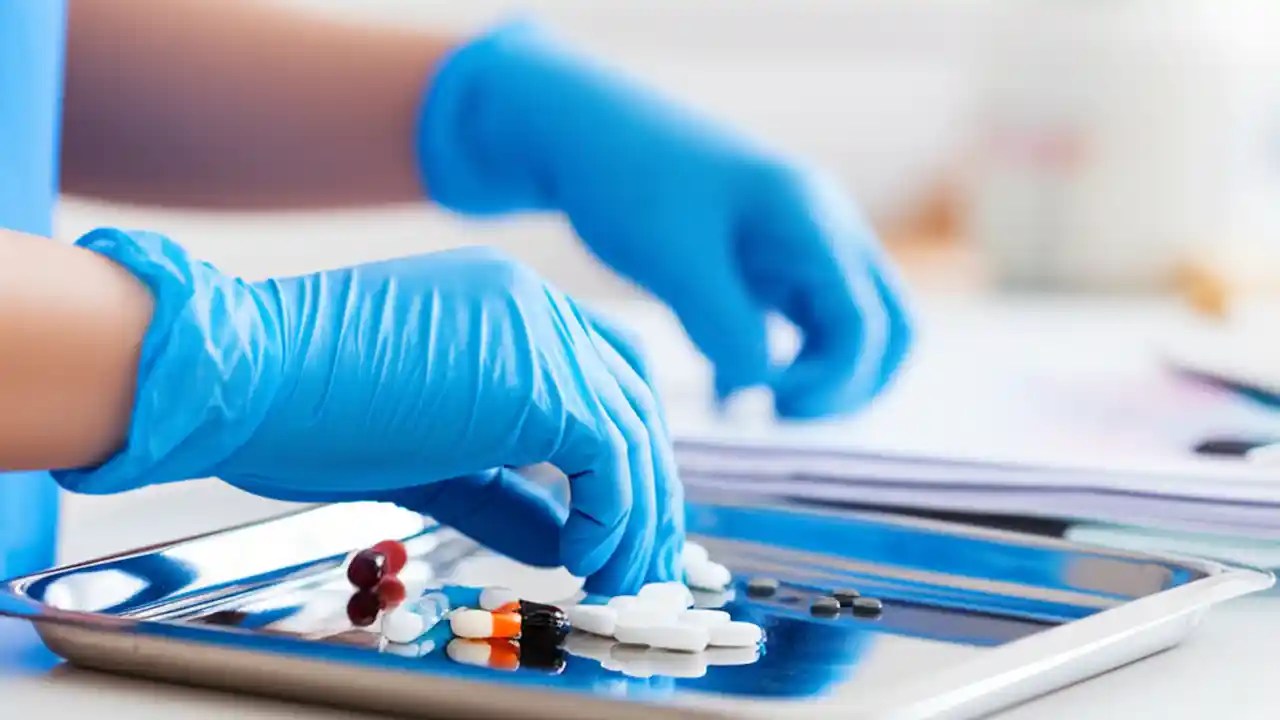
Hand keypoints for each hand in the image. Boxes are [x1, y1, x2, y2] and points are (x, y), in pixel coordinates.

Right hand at [55, 230, 681, 593]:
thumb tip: (562, 537)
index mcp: (506, 305)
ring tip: (620, 577)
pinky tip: (585, 558)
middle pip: (630, 396)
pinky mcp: (534, 381)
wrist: (241, 371)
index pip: (600, 370)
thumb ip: (504, 486)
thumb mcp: (427, 451)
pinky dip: (613, 514)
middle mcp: (533, 305)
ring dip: (638, 513)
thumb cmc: (303, 407)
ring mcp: (537, 335)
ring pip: (631, 428)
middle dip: (646, 485)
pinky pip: (609, 454)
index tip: (620, 513)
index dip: (621, 445)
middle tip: (641, 558)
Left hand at [420, 20, 913, 417]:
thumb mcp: (672, 261)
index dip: (831, 382)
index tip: (765, 401)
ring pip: (846, 330)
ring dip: (816, 378)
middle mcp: (821, 231)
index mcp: (810, 222)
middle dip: (850, 387)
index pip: (867, 324)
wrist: (578, 132)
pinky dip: (777, 364)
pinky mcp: (763, 262)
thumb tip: (761, 387)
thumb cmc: (624, 183)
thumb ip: (726, 328)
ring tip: (749, 408)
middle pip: (888, 328)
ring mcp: (796, 246)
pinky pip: (798, 326)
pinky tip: (720, 391)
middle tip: (779, 417)